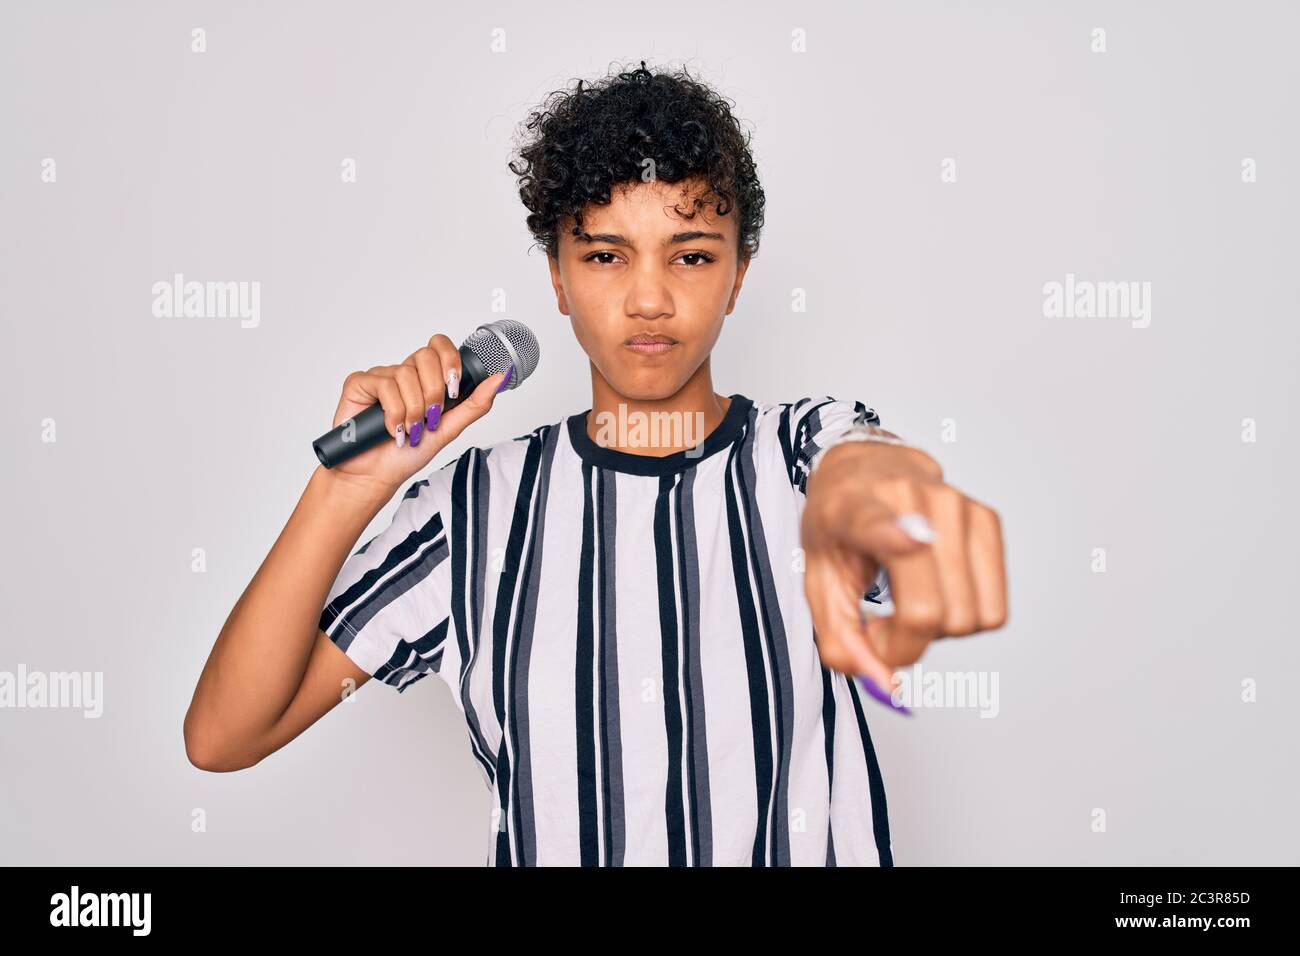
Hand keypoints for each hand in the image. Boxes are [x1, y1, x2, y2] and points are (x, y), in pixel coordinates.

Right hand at [326, 333, 509, 494]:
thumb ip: (474, 403)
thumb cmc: (408, 454)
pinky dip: (393, 412)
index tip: (453, 390)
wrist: (376, 476)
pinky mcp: (359, 384)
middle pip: (425, 355)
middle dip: (434, 392)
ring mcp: (380, 377)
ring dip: (413, 410)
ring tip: (409, 431)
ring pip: (405, 374)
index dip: (450, 362)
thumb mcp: (449, 429)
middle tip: (430, 418)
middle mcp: (403, 374)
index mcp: (425, 379)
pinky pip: (383, 384)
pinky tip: (392, 429)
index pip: (440, 347)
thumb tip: (500, 378)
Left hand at [800, 441, 1007, 694]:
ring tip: (909, 602)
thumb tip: (884, 681)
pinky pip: (993, 610)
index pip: (874, 523)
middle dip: (904, 641)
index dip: (893, 536)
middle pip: (929, 611)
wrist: (866, 470)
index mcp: (853, 508)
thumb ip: (840, 641)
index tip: (911, 543)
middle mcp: (911, 499)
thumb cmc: (839, 528)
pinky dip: (965, 618)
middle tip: (881, 624)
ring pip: (968, 618)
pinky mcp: (988, 519)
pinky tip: (937, 593)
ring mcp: (957, 506)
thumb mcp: (818, 583)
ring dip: (937, 631)